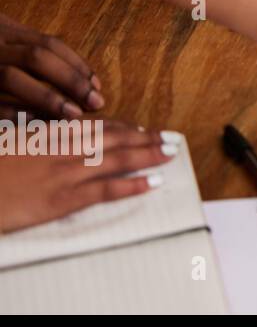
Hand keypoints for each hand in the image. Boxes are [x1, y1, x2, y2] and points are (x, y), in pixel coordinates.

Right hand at [0, 14, 102, 117]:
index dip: (76, 65)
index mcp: (3, 29)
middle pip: (36, 57)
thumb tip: (81, 80)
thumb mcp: (4, 42)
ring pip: (10, 78)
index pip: (47, 44)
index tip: (97, 86)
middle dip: (70, 80)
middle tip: (96, 102)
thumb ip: (30, 51)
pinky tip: (38, 121)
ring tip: (74, 114)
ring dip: (47, 97)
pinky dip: (14, 112)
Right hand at [0, 121, 174, 232]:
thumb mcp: (9, 142)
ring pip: (118, 160)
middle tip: (170, 137)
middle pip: (114, 139)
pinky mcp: (62, 199)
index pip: (95, 127)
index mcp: (49, 134)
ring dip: (149, 155)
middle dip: (145, 138)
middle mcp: (62, 149)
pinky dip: (133, 184)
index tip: (142, 128)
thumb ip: (34, 135)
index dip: (123, 128)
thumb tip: (51, 131)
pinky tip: (153, 182)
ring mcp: (65, 173)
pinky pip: (106, 190)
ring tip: (171, 153)